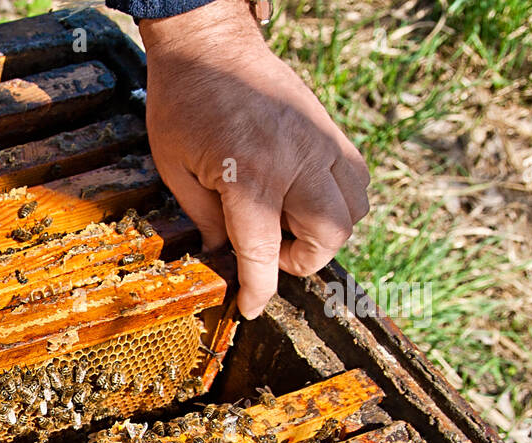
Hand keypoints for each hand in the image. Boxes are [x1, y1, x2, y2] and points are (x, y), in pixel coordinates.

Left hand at [139, 0, 368, 316]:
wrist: (209, 44)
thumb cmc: (183, 104)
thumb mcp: (175, 169)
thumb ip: (203, 217)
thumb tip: (222, 254)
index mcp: (250, 175)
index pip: (263, 252)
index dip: (259, 290)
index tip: (252, 309)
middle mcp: (296, 161)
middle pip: (329, 235)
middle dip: (302, 260)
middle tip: (269, 253)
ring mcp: (320, 143)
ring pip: (353, 209)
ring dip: (326, 233)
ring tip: (287, 226)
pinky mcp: (329, 130)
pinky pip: (356, 179)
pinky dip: (342, 201)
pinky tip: (307, 202)